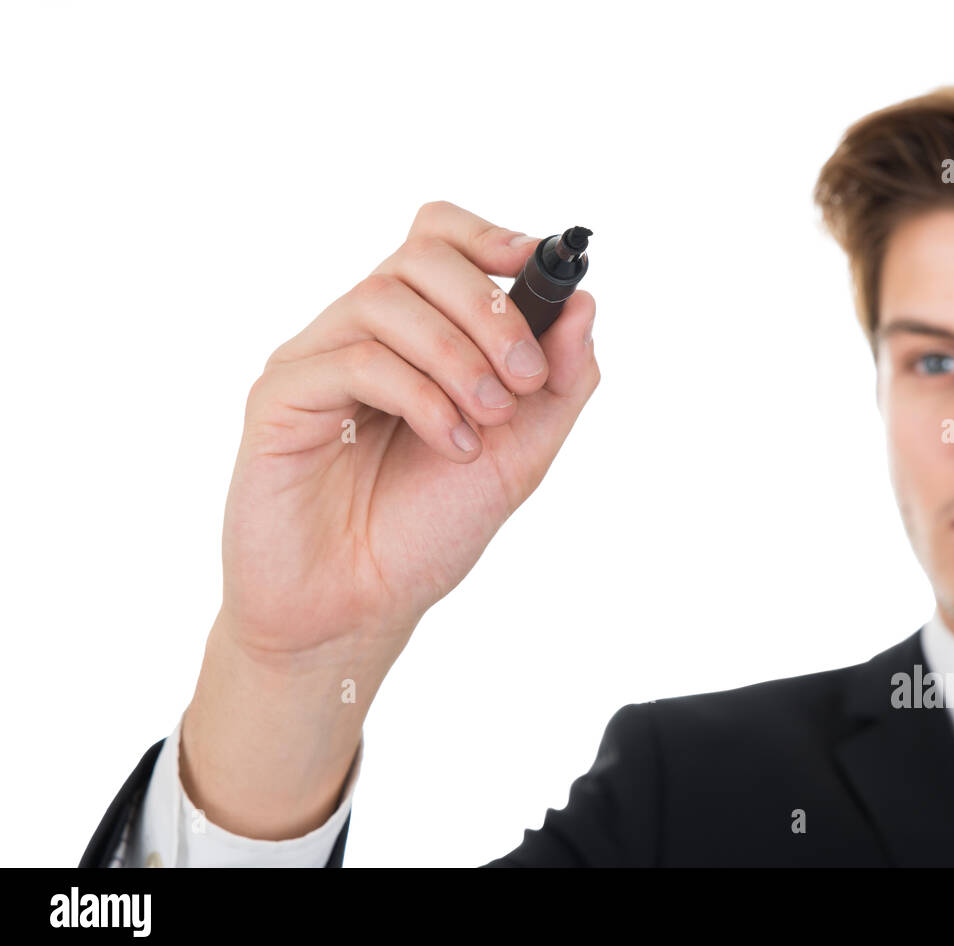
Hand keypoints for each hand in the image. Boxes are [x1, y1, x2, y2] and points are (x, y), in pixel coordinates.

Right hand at [219, 201, 598, 660]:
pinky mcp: (280, 397)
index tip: (542, 267)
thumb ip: (559, 382)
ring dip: (459, 357)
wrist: (357, 611)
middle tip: (526, 381)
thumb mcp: (520, 454)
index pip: (439, 239)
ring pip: (387, 301)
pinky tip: (451, 446)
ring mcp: (315, 360)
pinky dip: (421, 397)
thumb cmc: (426, 532)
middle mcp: (360, 334)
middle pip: (418, 258)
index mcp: (414, 334)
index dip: (491, 238)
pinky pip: (355, 360)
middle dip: (489, 311)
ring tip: (488, 421)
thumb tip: (584, 304)